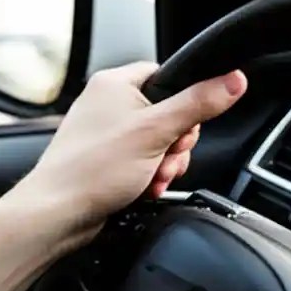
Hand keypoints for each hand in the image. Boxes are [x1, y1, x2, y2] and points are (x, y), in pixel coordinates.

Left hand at [3, 62, 246, 244]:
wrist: (57, 214)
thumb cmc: (92, 169)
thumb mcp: (157, 132)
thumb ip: (198, 104)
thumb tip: (233, 81)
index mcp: (115, 82)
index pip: (168, 76)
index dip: (186, 103)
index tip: (186, 126)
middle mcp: (108, 103)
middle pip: (169, 113)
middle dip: (176, 144)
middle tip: (166, 156)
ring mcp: (106, 132)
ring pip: (159, 141)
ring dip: (165, 163)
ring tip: (153, 176)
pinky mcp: (106, 158)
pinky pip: (143, 160)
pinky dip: (150, 174)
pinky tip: (145, 187)